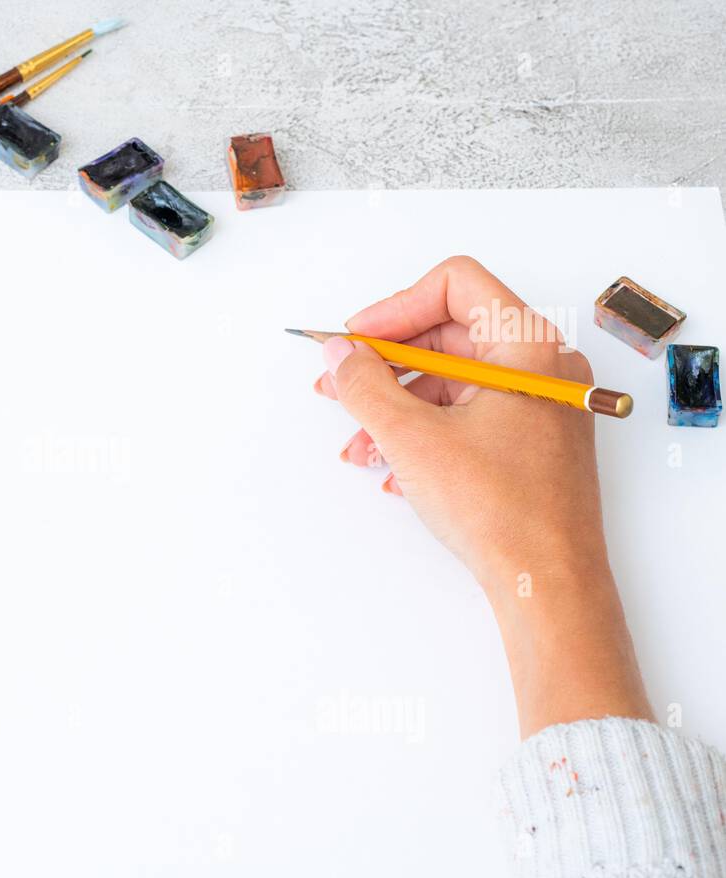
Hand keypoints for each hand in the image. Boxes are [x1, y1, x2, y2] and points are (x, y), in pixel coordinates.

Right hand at [314, 256, 650, 736]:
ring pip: (452, 382)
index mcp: (528, 345)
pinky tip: (390, 468)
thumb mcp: (411, 437)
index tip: (355, 340)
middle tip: (340, 384)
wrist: (546, 582)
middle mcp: (542, 367)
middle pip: (448, 334)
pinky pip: (467, 416)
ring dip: (396, 406)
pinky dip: (423, 432)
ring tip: (358, 443)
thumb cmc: (504, 511)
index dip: (394, 307)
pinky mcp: (531, 443)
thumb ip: (365, 385)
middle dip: (385, 364)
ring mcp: (540, 406)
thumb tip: (340, 355)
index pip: (454, 285)